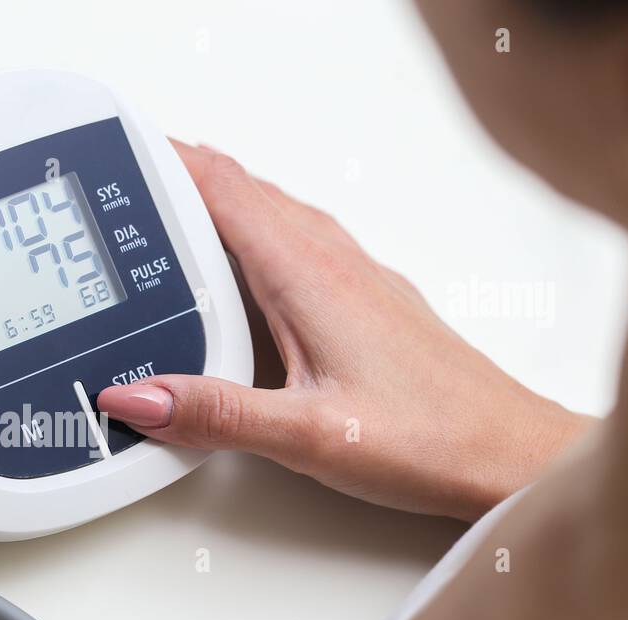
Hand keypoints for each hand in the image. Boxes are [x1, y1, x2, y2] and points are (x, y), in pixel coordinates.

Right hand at [97, 142, 591, 521]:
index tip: (119, 157)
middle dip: (179, 176)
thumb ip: (216, 414)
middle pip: (242, 188)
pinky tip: (238, 274)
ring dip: (215, 204)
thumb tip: (138, 396)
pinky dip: (250, 236)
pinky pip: (294, 243)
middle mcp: (333, 261)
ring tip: (165, 219)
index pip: (224, 187)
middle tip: (125, 184)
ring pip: (270, 212)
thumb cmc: (432, 437)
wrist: (508, 452)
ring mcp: (353, 275)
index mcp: (309, 274)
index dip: (167, 161)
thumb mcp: (306, 435)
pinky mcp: (364, 299)